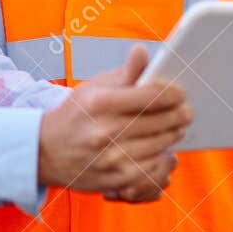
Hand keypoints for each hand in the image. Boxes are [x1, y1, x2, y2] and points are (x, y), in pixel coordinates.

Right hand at [37, 45, 190, 202]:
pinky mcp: (117, 179)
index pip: (151, 96)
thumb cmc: (75, 115)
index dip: (172, 94)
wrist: (46, 152)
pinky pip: (152, 169)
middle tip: (186, 111)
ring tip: (176, 128)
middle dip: (179, 115)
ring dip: (173, 135)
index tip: (180, 94)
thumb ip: (123, 72)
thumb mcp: (92, 88)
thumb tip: (142, 51)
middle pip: (160, 121)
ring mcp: (112, 158)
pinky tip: (162, 150)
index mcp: (100, 103)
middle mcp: (106, 131)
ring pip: (160, 145)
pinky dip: (161, 159)